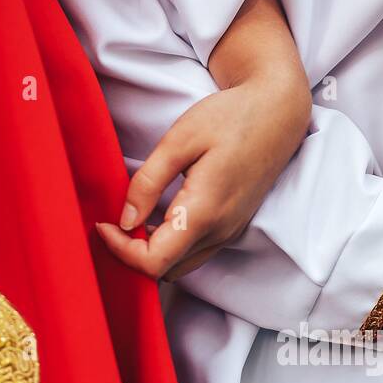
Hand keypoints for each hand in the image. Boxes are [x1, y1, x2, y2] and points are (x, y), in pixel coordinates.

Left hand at [95, 74, 310, 280]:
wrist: (279, 112)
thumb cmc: (231, 118)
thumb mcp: (180, 141)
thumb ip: (148, 183)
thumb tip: (125, 220)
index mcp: (204, 212)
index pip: (153, 261)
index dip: (121, 251)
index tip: (103, 225)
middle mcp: (220, 231)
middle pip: (165, 271)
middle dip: (133, 255)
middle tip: (113, 222)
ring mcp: (230, 231)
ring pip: (181, 266)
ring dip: (153, 253)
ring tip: (132, 220)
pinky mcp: (234, 225)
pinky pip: (196, 252)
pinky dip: (171, 245)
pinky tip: (157, 217)